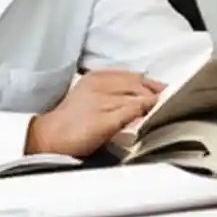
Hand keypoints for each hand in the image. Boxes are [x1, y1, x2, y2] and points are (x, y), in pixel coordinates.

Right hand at [24, 70, 162, 156]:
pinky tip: (150, 120)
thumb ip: (117, 92)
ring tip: (164, 112)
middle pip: (140, 85)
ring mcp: (101, 102)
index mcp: (98, 77)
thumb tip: (147, 95)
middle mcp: (100, 86)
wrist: (47, 139)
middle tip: (169, 104)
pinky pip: (131, 113)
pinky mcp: (103, 119)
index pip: (135, 77)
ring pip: (139, 98)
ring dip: (154, 105)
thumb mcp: (93, 96)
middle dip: (156, 95)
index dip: (153, 86)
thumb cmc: (72, 120)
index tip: (165, 93)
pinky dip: (144, 114)